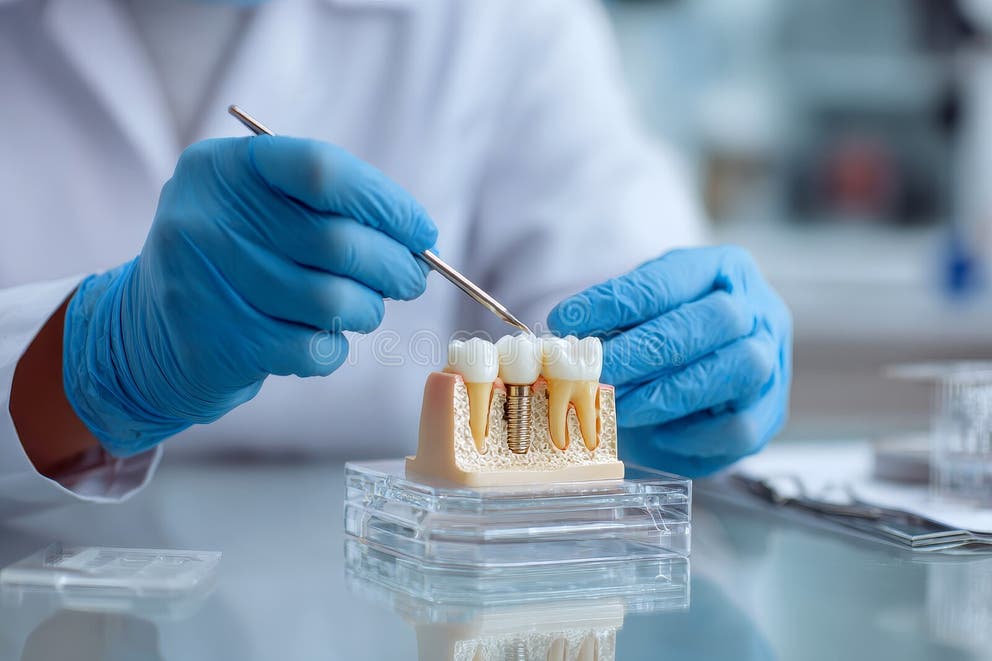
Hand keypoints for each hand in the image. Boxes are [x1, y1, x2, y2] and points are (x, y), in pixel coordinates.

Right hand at [63, 136, 436, 455]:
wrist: (148, 333)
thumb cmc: (234, 260)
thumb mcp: (259, 209)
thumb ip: (329, 209)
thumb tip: (417, 241)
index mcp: (223, 168)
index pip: (323, 171)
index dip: (386, 204)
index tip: (422, 233)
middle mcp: (205, 219)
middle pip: (336, 241)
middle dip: (393, 266)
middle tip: (411, 280)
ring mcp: (205, 283)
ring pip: (330, 300)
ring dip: (366, 310)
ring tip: (363, 309)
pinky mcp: (218, 344)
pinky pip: (312, 348)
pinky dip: (334, 347)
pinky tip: (323, 338)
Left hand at [548, 246, 791, 476]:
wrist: (706, 375)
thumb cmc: (666, 337)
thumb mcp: (641, 314)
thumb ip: (611, 323)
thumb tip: (563, 341)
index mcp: (723, 269)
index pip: (669, 280)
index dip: (614, 302)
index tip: (565, 322)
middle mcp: (759, 310)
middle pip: (713, 322)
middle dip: (644, 350)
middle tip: (593, 370)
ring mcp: (774, 361)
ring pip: (735, 370)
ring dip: (666, 392)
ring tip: (618, 405)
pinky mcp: (771, 413)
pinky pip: (740, 427)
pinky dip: (694, 433)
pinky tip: (659, 433)